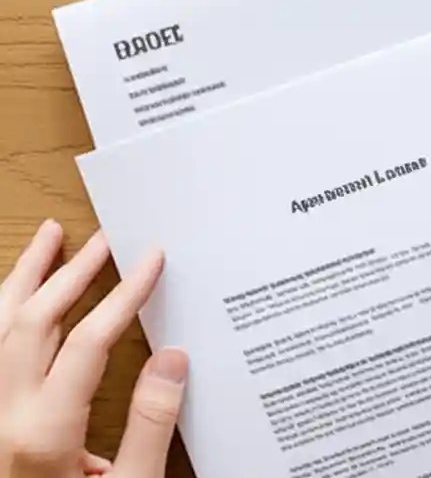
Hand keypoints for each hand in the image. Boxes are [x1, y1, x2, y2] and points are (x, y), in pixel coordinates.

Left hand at [0, 221, 186, 477]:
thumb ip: (150, 429)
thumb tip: (173, 360)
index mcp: (43, 433)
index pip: (87, 341)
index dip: (123, 295)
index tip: (150, 262)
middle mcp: (1, 418)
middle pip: (32, 322)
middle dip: (71, 273)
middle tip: (104, 241)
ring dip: (22, 279)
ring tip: (46, 238)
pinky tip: (10, 300)